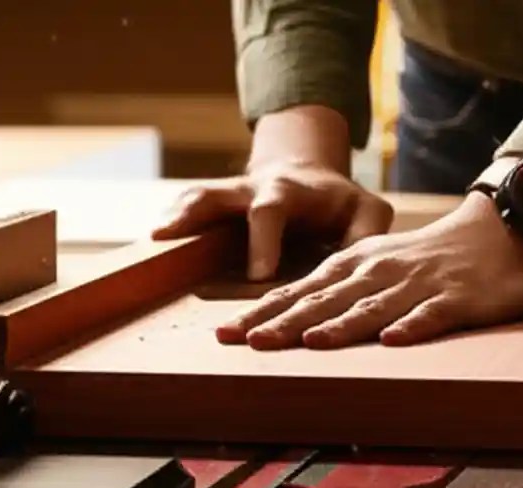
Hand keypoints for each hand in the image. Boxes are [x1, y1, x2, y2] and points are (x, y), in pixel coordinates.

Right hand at [151, 159, 394, 280]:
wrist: (308, 176)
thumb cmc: (340, 205)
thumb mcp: (365, 211)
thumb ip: (367, 232)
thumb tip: (363, 261)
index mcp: (289, 192)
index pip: (271, 212)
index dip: (261, 241)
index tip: (257, 276)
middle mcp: (253, 189)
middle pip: (219, 194)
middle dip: (197, 215)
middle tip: (172, 237)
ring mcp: (230, 195)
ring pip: (199, 196)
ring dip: (177, 214)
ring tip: (157, 235)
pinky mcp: (215, 205)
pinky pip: (188, 206)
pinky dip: (171, 220)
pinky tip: (155, 241)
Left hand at [215, 192, 522, 348]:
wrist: (496, 231)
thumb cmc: (423, 260)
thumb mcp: (370, 267)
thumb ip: (332, 293)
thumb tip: (284, 322)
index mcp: (350, 266)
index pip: (296, 291)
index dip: (260, 312)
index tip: (224, 334)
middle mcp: (374, 273)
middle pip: (323, 301)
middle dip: (284, 322)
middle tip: (248, 341)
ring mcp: (414, 285)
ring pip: (371, 307)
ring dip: (340, 325)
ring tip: (310, 342)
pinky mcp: (453, 299)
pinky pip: (430, 314)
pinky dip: (411, 326)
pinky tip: (392, 341)